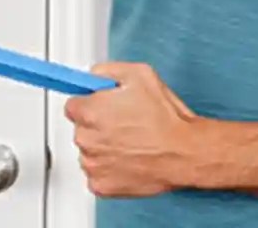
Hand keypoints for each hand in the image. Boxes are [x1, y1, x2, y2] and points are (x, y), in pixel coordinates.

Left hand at [64, 62, 200, 197]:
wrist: (185, 152)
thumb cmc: (166, 118)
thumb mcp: (139, 74)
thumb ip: (107, 71)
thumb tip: (93, 76)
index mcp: (90, 111)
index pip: (73, 105)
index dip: (91, 104)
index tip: (103, 106)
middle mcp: (86, 139)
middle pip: (81, 129)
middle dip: (98, 125)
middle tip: (125, 124)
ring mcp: (92, 164)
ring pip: (89, 152)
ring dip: (103, 148)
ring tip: (132, 144)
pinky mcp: (101, 185)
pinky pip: (97, 174)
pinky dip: (109, 169)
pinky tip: (129, 160)